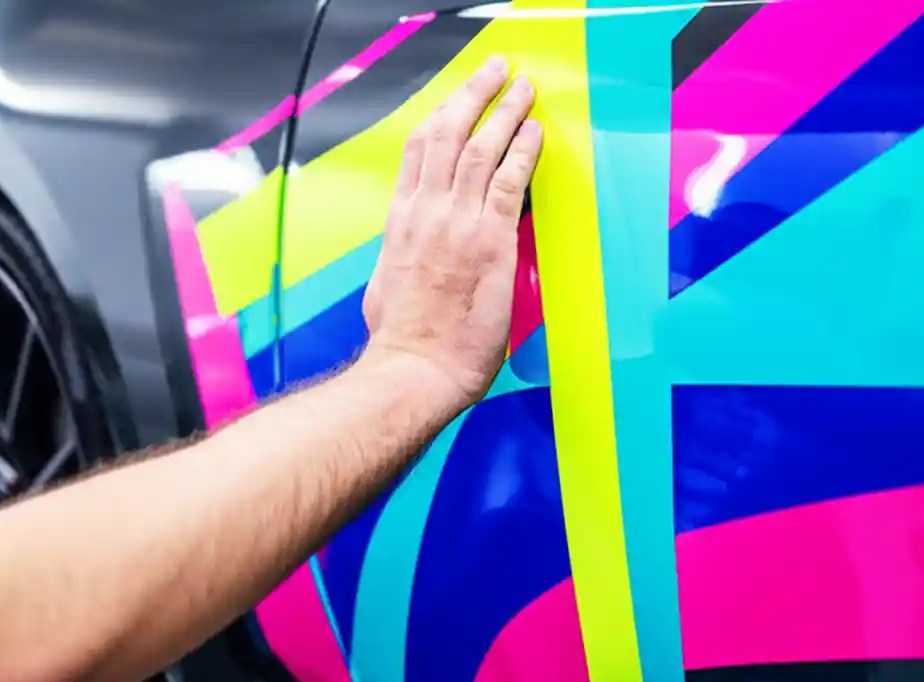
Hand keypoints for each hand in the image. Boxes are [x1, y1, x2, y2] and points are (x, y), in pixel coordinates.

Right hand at [361, 56, 542, 409]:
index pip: (419, 151)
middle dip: (474, 94)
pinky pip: (511, 183)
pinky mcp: (490, 242)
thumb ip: (406, 256)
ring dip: (505, 111)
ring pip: (481, 148)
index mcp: (401, 221)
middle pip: (449, 134)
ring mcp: (458, 223)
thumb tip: (420, 254)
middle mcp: (426, 212)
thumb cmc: (402, 340)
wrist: (413, 368)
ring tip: (523, 88)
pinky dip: (523, 152)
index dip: (442, 115)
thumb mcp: (389, 284)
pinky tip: (534, 131)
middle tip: (495, 71)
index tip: (456, 97)